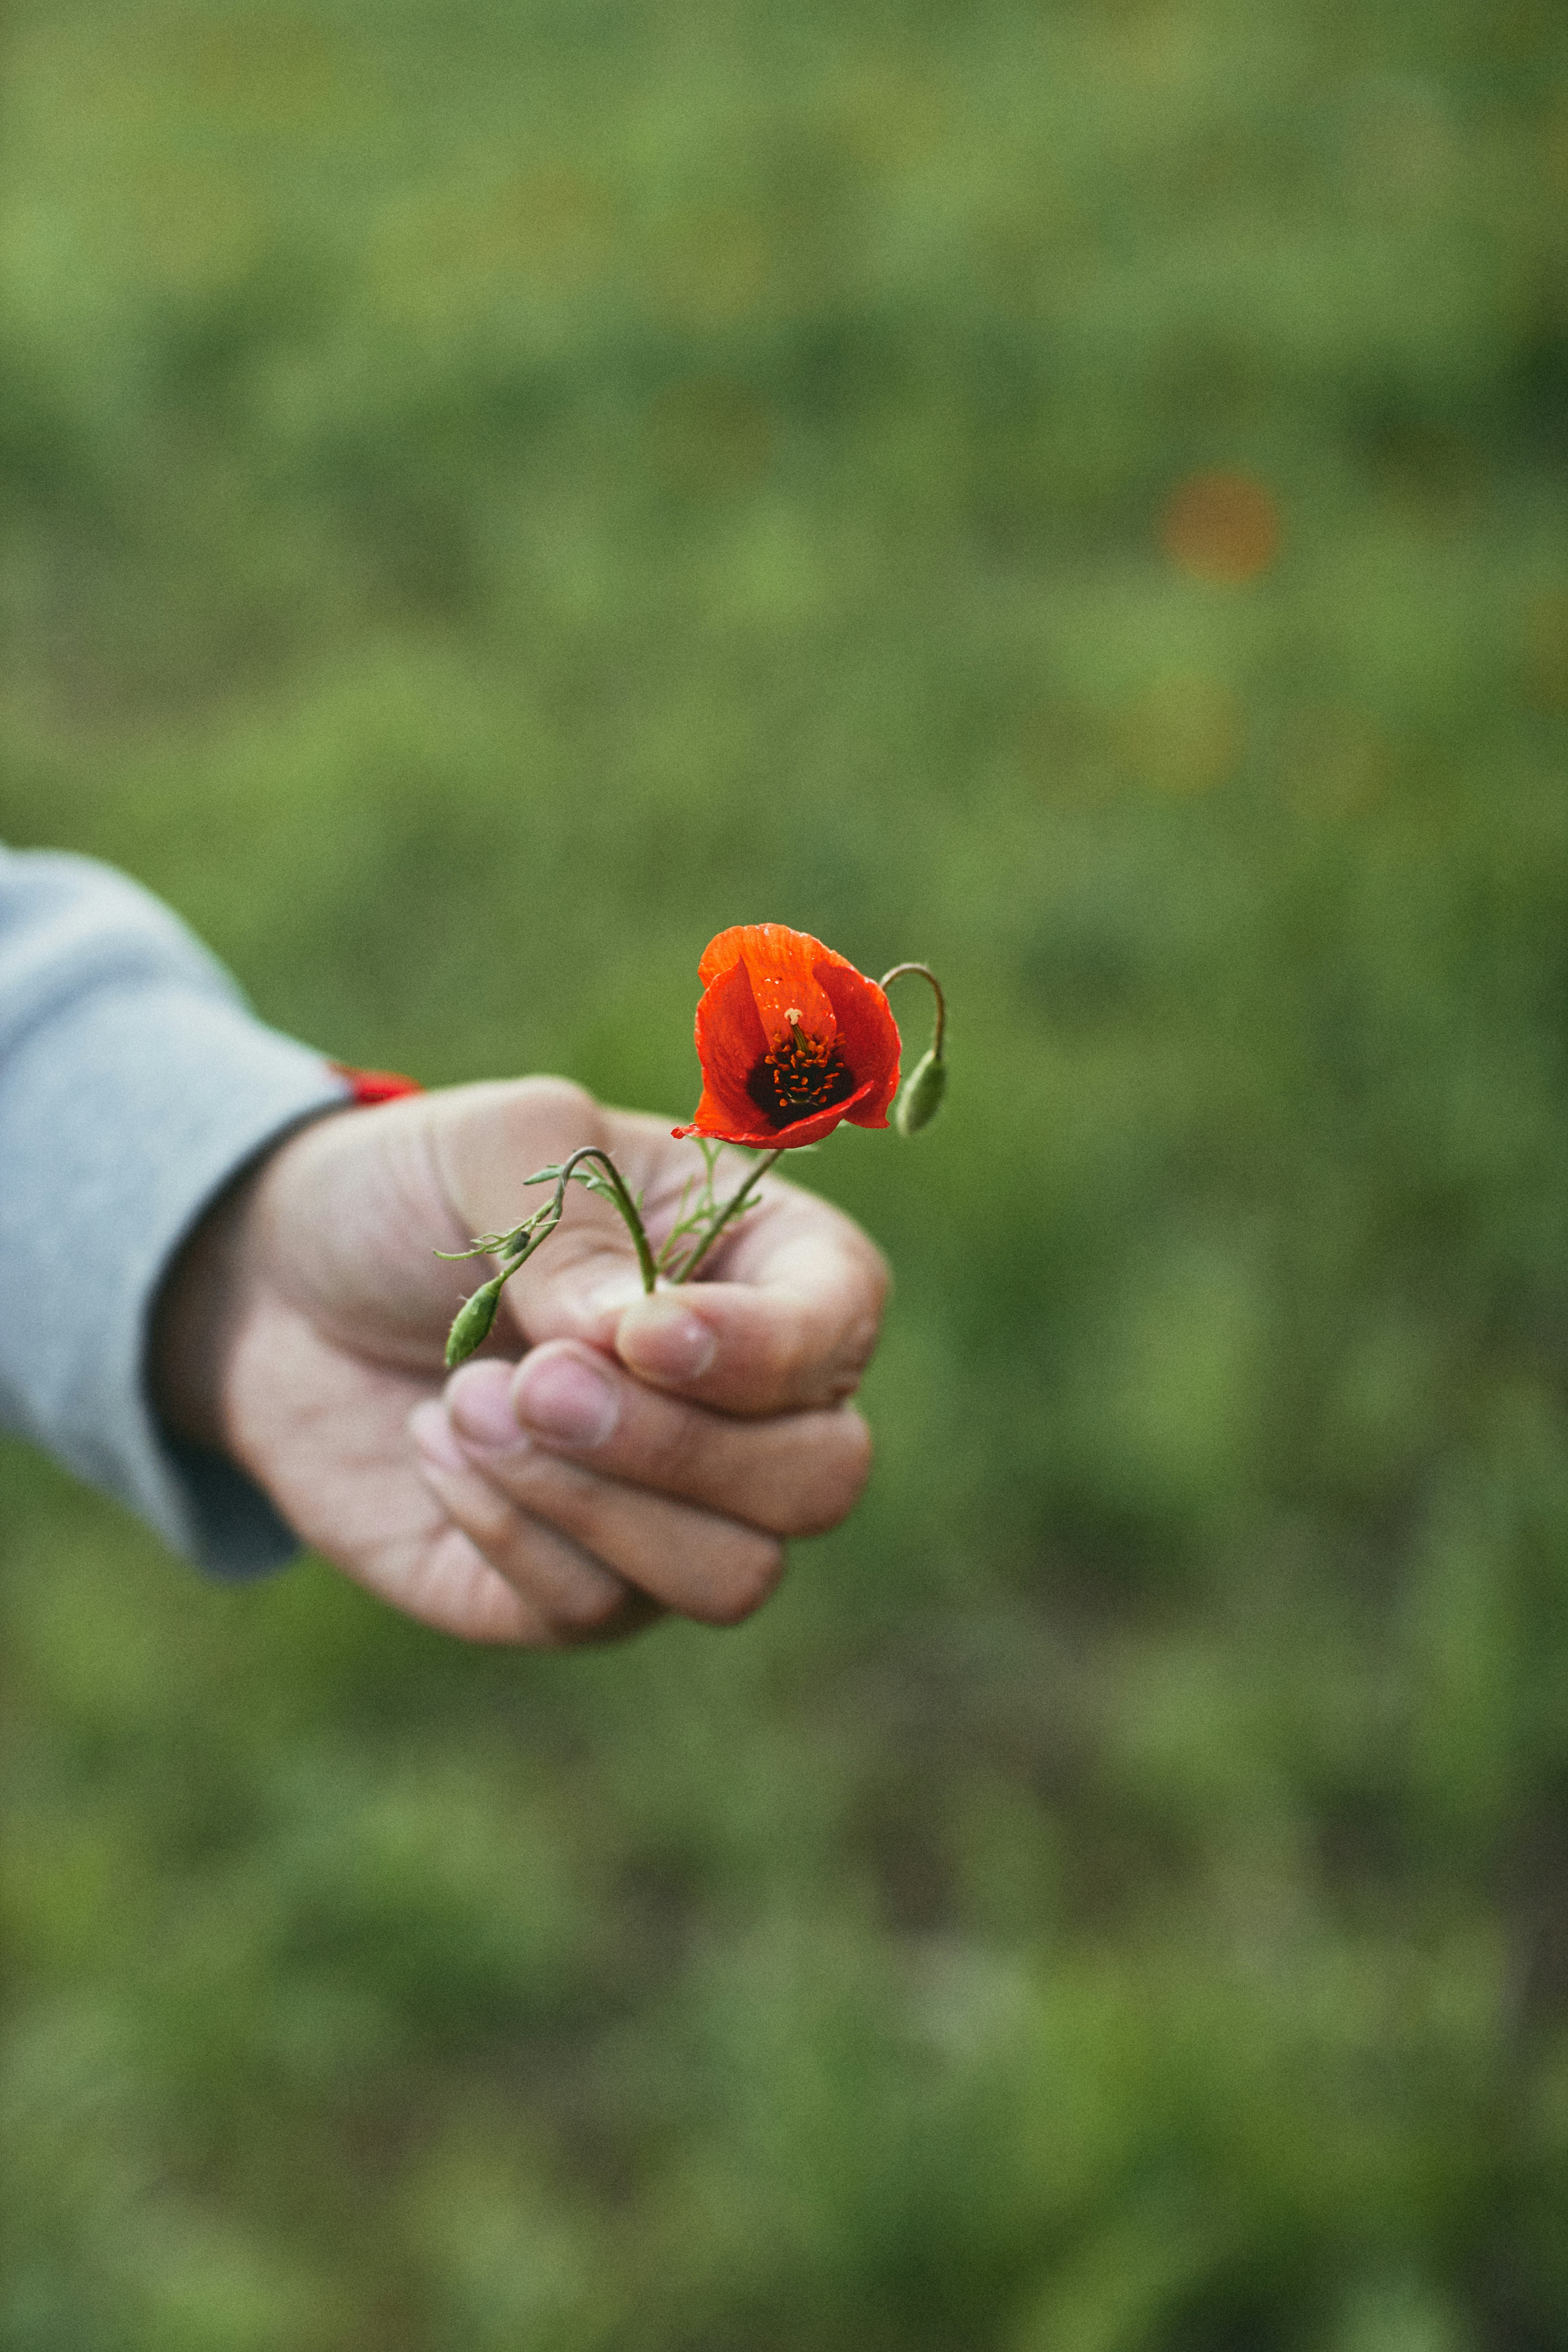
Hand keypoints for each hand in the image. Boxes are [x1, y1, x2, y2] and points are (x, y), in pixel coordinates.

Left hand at [151, 1079, 886, 1643]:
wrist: (279, 1290)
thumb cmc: (414, 1194)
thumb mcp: (486, 1149)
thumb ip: (575, 1224)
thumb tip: (630, 1341)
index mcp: (765, 1267)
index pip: (841, 1327)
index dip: (762, 1349)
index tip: (638, 1331)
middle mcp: (751, 1404)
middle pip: (817, 1481)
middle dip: (675, 1446)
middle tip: (532, 1379)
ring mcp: (674, 1511)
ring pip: (731, 1577)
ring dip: (590, 1500)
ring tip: (466, 1401)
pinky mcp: (578, 1590)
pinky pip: (600, 1611)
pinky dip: (509, 1532)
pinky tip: (436, 1445)